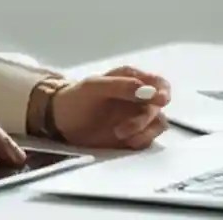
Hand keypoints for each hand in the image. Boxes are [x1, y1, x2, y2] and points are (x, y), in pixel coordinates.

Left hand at [52, 66, 171, 149]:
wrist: (60, 121)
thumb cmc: (76, 98)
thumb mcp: (94, 87)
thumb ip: (121, 86)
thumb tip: (148, 91)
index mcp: (131, 79)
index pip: (158, 83)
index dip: (162, 92)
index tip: (160, 100)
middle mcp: (138, 97)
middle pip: (158, 107)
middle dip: (145, 118)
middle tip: (126, 129)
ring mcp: (137, 117)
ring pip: (157, 124)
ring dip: (144, 131)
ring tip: (120, 135)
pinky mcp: (133, 135)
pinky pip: (148, 138)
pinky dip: (141, 141)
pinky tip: (126, 142)